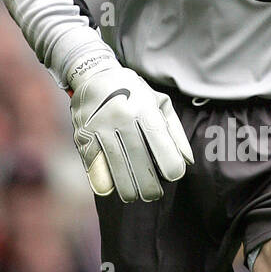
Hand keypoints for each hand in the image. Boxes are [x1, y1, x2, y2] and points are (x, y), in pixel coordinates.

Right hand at [67, 53, 193, 200]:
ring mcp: (99, 126)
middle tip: (154, 195)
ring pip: (116, 165)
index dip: (169, 163)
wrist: (93, 75)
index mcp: (143, 107)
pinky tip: (111, 189)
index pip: (159, 140)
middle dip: (149, 183)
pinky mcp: (83, 135)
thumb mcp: (159, 103)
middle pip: (138, 157)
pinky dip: (103, 181)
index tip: (174, 175)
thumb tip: (187, 161)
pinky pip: (93, 164)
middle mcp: (121, 116)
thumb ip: (174, 132)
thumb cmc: (133, 93)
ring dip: (127, 187)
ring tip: (135, 196)